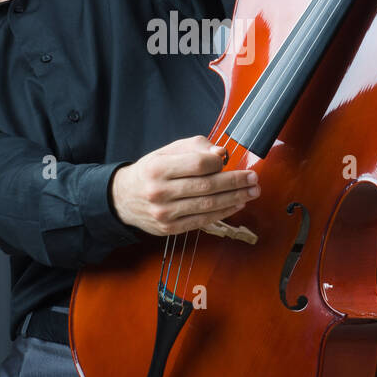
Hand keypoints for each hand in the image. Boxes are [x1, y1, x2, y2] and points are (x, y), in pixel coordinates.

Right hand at [110, 136, 259, 236]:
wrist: (123, 198)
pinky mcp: (170, 228)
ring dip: (235, 199)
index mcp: (158, 168)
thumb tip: (221, 154)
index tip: (229, 160)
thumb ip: (195, 148)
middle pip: (206, 186)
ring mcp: (164, 213)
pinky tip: (237, 205)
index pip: (197, 164)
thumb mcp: (167, 152)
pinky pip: (203, 220)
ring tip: (251, 192)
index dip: (218, 162)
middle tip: (253, 178)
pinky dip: (223, 213)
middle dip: (235, 182)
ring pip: (207, 206)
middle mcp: (159, 191)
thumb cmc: (151, 171)